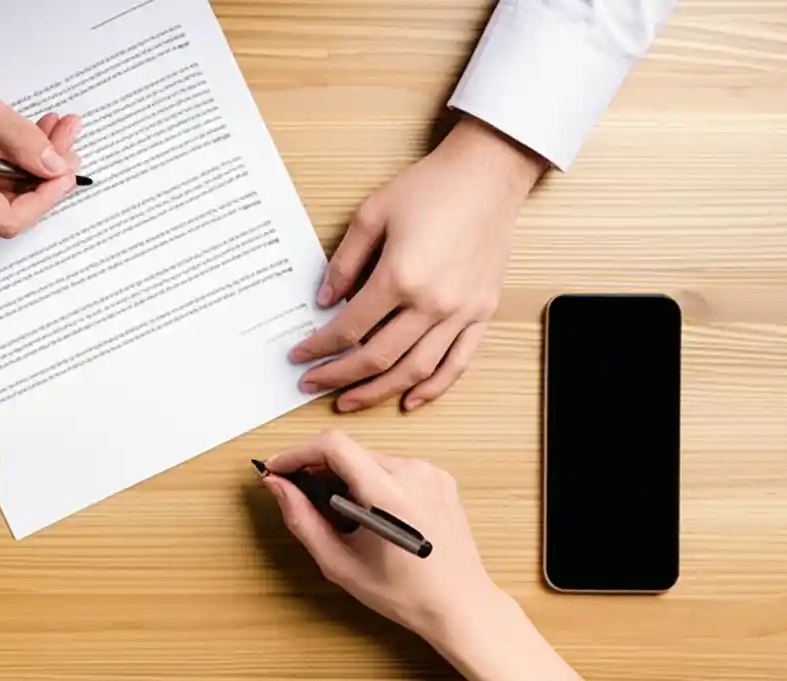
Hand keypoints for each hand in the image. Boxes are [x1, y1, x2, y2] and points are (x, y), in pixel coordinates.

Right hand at [0, 12, 80, 236]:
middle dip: (45, 172)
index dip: (44, 197)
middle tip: (68, 137)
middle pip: (9, 205)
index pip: (6, 218)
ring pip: (5, 191)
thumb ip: (17, 138)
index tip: (66, 169)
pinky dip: (15, 158)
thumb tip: (54, 166)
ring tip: (56, 128)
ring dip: (34, 161)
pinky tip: (35, 134)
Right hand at [264, 430, 620, 680]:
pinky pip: (392, 466)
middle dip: (319, 469)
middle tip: (304, 497)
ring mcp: (430, 472)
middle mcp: (414, 474)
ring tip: (343, 514)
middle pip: (349, 451)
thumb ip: (302, 520)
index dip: (297, 453)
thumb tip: (277, 485)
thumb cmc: (405, 594)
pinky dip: (373, 481)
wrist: (460, 605)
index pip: (333, 446)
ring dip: (347, 477)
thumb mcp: (340, 564)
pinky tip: (372, 512)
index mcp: (390, 495)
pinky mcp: (439, 476)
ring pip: (369, 458)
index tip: (278, 468)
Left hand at [290, 117, 545, 411]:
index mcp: (400, 277)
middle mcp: (432, 302)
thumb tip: (324, 301)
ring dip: (378, 391)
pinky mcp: (482, 312)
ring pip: (415, 370)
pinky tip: (409, 399)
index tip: (299, 356)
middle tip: (312, 384)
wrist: (487, 175)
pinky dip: (433, 387)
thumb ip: (344, 263)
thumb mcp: (371, 215)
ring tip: (350, 400)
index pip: (348, 328)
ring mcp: (461, 312)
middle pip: (377, 357)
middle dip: (338, 376)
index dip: (319, 347)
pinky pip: (458, 363)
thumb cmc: (431, 188)